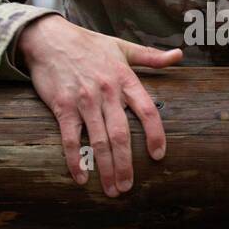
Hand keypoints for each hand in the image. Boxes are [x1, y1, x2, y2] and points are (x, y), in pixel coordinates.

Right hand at [17, 13, 182, 193]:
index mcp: (124, 79)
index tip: (159, 155)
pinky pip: (69, 138)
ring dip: (105, 168)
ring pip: (98, 141)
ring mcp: (84, 101)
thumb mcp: (122, 46)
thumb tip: (179, 55)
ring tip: (112, 190)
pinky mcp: (62, 107)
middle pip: (121, 134)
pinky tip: (81, 177)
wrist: (49, 39)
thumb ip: (151, 57)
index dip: (156, 134)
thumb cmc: (88, 44)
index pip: (147, 110)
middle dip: (126, 164)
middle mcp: (106, 92)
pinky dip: (75, 160)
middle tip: (128, 187)